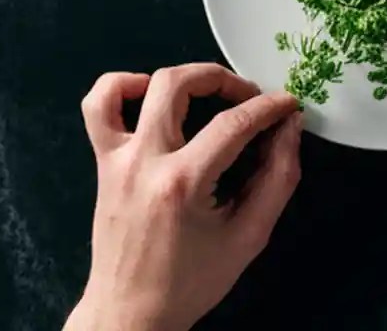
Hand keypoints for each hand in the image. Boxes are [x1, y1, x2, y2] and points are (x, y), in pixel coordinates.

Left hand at [64, 64, 302, 330]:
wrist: (131, 314)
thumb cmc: (193, 281)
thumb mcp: (249, 236)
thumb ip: (277, 178)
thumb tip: (289, 128)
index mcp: (183, 183)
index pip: (233, 123)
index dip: (269, 107)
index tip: (289, 106)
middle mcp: (144, 161)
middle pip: (178, 85)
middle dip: (224, 80)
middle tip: (250, 99)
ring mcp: (116, 159)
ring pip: (131, 86)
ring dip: (175, 79)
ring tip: (203, 94)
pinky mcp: (102, 163)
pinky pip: (98, 107)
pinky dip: (122, 88)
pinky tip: (150, 98)